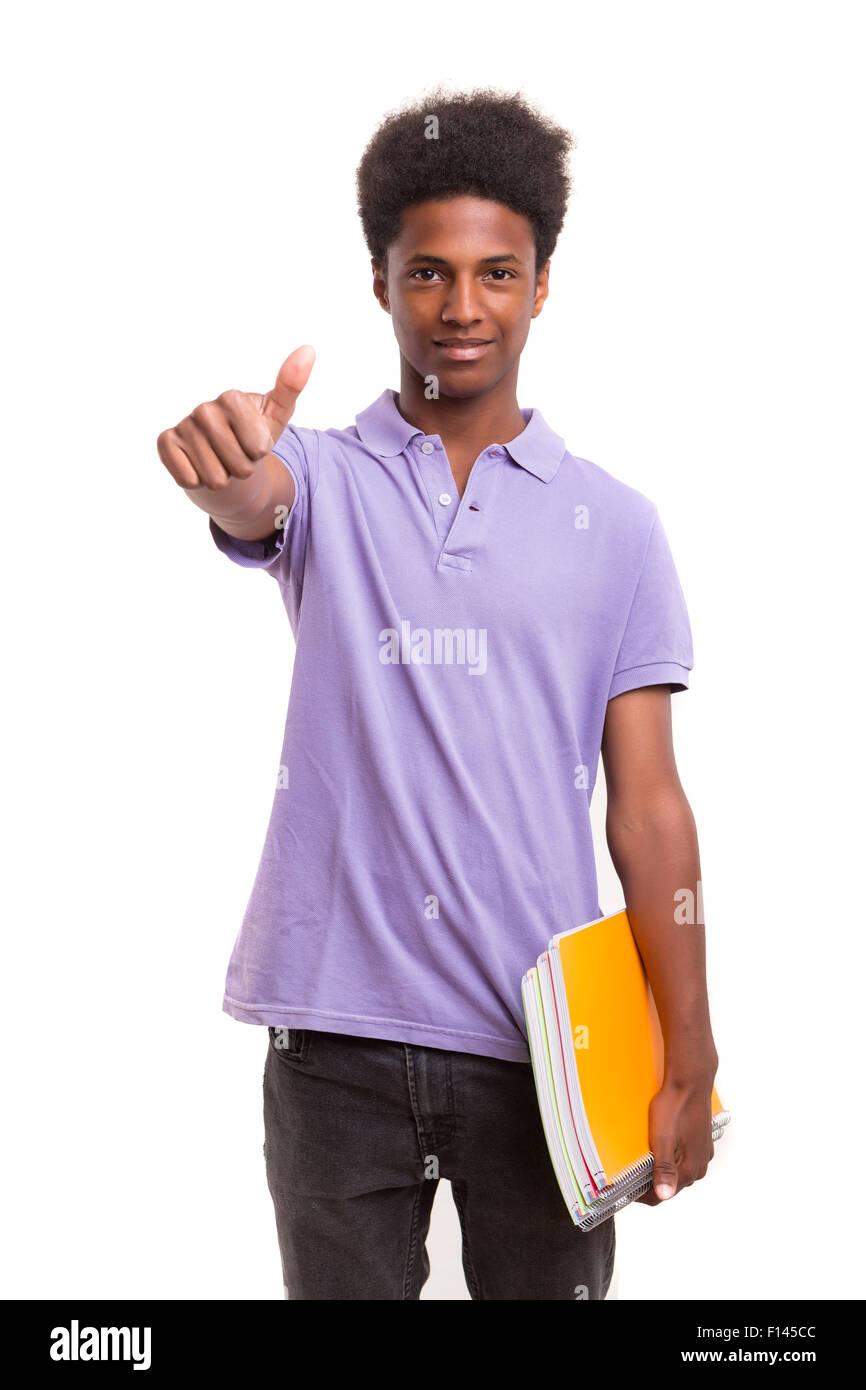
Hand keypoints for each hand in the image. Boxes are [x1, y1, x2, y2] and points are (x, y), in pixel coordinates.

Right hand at [157, 345, 315, 490]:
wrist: (221, 454)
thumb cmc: (252, 433)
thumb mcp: (277, 414)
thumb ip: (291, 385)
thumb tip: (309, 349)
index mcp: (232, 398)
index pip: (258, 449)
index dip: (258, 455)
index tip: (252, 442)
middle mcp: (204, 409)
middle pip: (238, 467)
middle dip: (242, 470)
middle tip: (235, 455)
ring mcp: (183, 425)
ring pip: (215, 479)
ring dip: (221, 478)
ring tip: (219, 460)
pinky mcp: (165, 443)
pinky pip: (189, 480)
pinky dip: (197, 481)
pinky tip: (198, 465)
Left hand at [636, 1075, 716, 1206]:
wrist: (690, 1082)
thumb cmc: (674, 1107)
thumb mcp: (662, 1139)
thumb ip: (664, 1169)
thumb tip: (664, 1195)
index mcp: (689, 1170)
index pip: (662, 1196)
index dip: (642, 1195)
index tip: (625, 1189)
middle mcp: (699, 1167)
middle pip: (670, 1185)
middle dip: (651, 1182)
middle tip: (630, 1172)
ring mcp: (702, 1155)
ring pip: (678, 1172)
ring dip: (661, 1170)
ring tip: (643, 1158)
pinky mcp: (701, 1143)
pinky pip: (684, 1159)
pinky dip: (671, 1158)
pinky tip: (660, 1146)